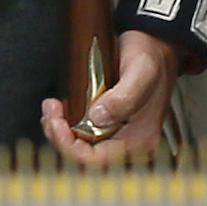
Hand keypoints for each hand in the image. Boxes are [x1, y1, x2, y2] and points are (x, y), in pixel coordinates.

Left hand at [42, 30, 177, 167]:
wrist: (155, 44)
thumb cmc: (152, 57)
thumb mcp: (141, 72)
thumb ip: (123, 98)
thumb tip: (98, 117)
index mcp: (140, 140)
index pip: (99, 161)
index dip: (71, 147)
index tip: (57, 123)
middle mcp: (128, 142)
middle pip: (84, 157)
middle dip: (60, 137)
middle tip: (51, 112)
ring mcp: (116, 133)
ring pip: (78, 147)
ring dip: (58, 130)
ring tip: (52, 107)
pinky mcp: (105, 123)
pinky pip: (79, 134)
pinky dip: (63, 123)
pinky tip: (59, 108)